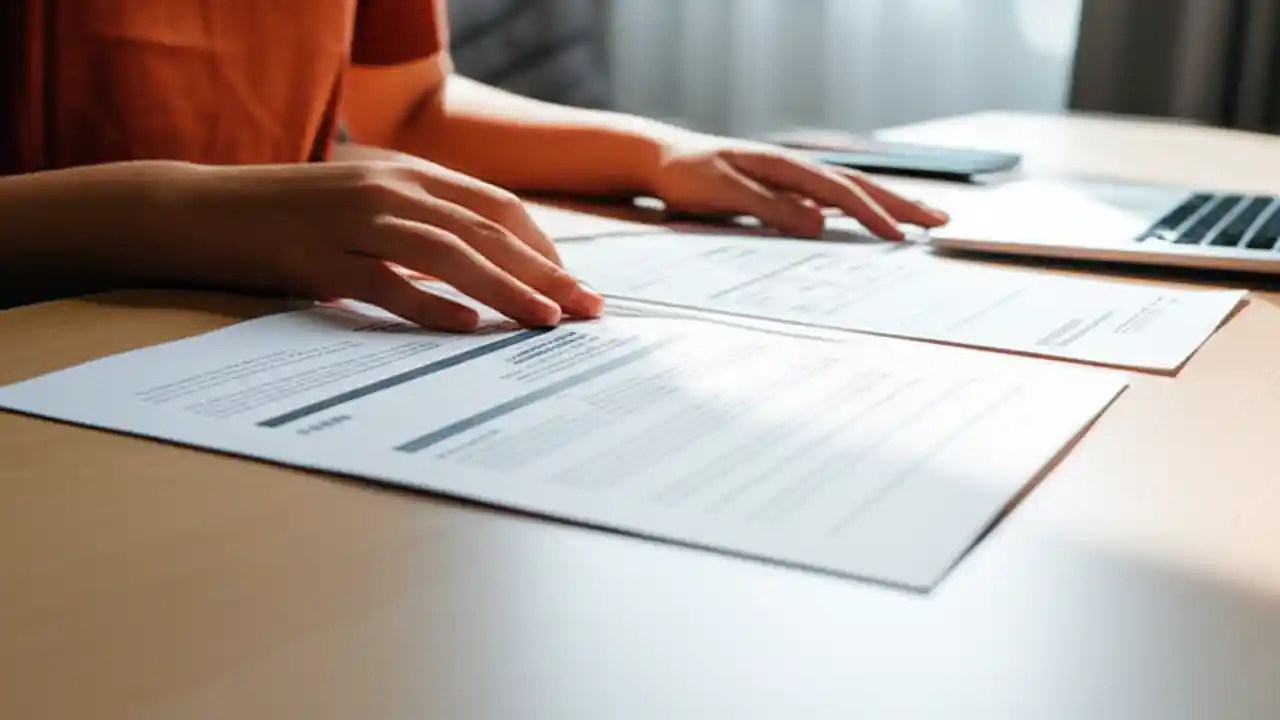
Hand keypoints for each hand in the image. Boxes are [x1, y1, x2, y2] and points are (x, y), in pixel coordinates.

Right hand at [134, 160, 603, 330]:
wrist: (201, 210)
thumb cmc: (291, 214)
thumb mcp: (365, 204)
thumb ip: (421, 224)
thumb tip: (481, 270)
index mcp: (407, 174)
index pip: (495, 207)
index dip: (541, 246)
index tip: (570, 283)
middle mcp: (390, 190)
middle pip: (486, 231)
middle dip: (545, 272)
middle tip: (587, 310)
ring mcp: (354, 221)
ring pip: (449, 255)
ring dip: (505, 289)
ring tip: (546, 321)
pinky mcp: (319, 259)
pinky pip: (386, 284)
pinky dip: (429, 305)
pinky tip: (465, 326)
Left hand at [648, 133, 948, 238]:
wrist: (662, 159)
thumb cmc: (686, 174)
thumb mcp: (721, 192)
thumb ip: (768, 207)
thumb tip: (818, 223)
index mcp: (784, 165)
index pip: (839, 192)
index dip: (872, 214)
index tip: (899, 235)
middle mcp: (795, 168)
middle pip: (858, 186)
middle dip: (900, 204)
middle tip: (939, 221)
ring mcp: (792, 178)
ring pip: (850, 191)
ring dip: (887, 204)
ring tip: (921, 218)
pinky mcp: (785, 190)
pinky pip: (831, 200)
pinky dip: (859, 209)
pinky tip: (874, 221)